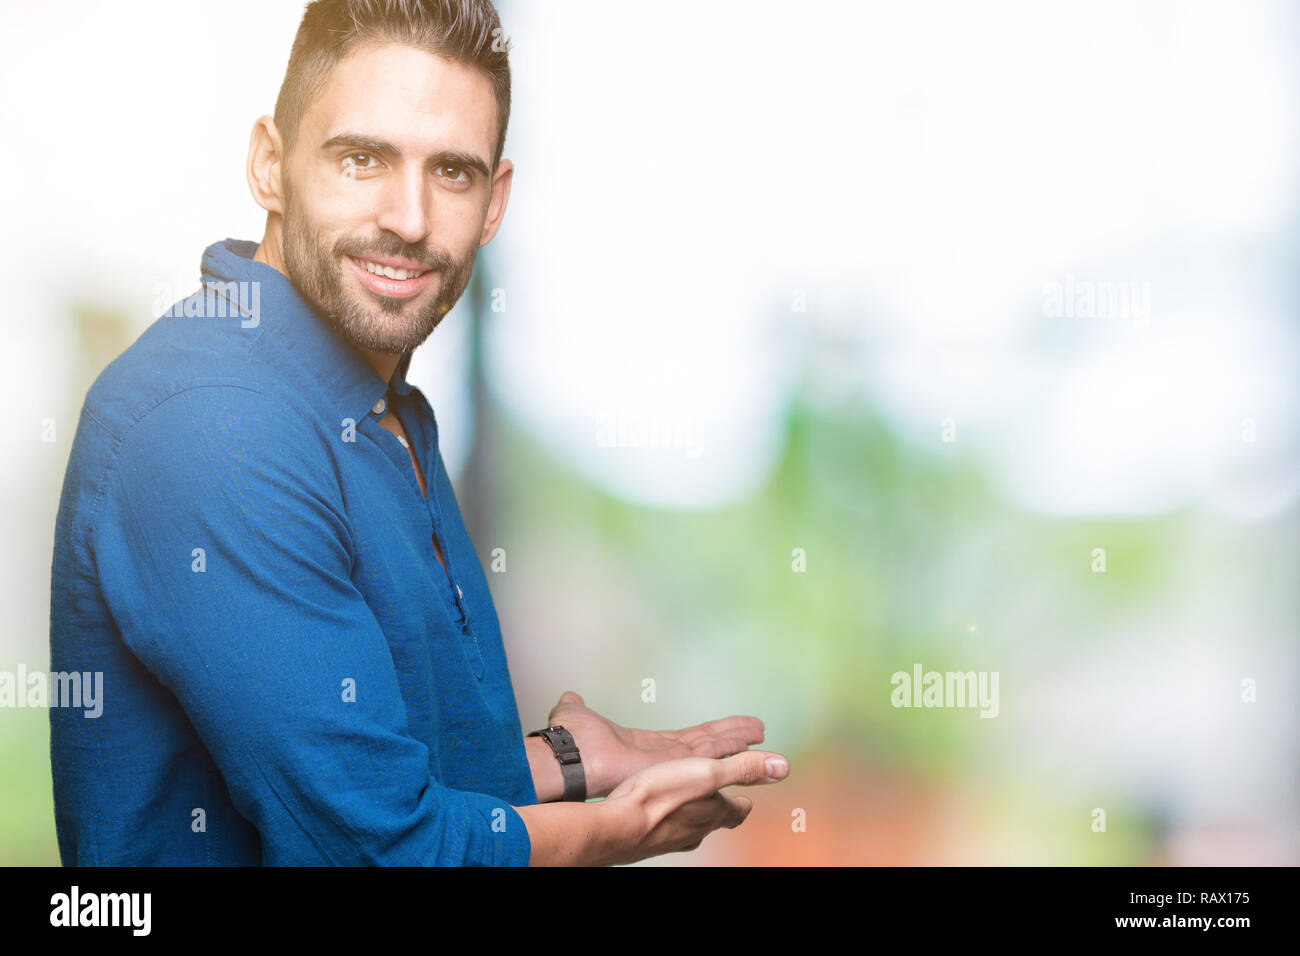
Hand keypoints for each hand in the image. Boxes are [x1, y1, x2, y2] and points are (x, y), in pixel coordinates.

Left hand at [542, 691, 765, 798]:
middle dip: (731, 736)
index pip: (684, 740)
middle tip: (757, 729)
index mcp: (644, 746)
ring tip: (759, 731)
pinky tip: (750, 739)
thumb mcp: (574, 714)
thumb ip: (576, 706)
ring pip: (712, 748)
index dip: (708, 734)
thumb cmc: (570, 741)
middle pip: (705, 745)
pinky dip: (731, 745)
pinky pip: (709, 752)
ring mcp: (668, 763)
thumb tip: (570, 698)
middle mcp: (661, 757)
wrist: (569, 759)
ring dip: (737, 738)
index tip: (727, 729)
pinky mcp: (672, 764)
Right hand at [598, 750, 789, 863]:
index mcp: (714, 813)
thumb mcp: (707, 772)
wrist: (616, 827)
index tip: (747, 799)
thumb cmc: (659, 798)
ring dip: (696, 812)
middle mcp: (696, 830)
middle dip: (721, 808)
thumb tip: (782, 766)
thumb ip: (743, 768)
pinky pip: (667, 826)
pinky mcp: (650, 836)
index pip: (737, 811)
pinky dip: (670, 816)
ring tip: (693, 804)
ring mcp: (672, 836)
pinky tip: (661, 812)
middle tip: (723, 799)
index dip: (743, 802)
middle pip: (715, 820)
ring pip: (691, 826)